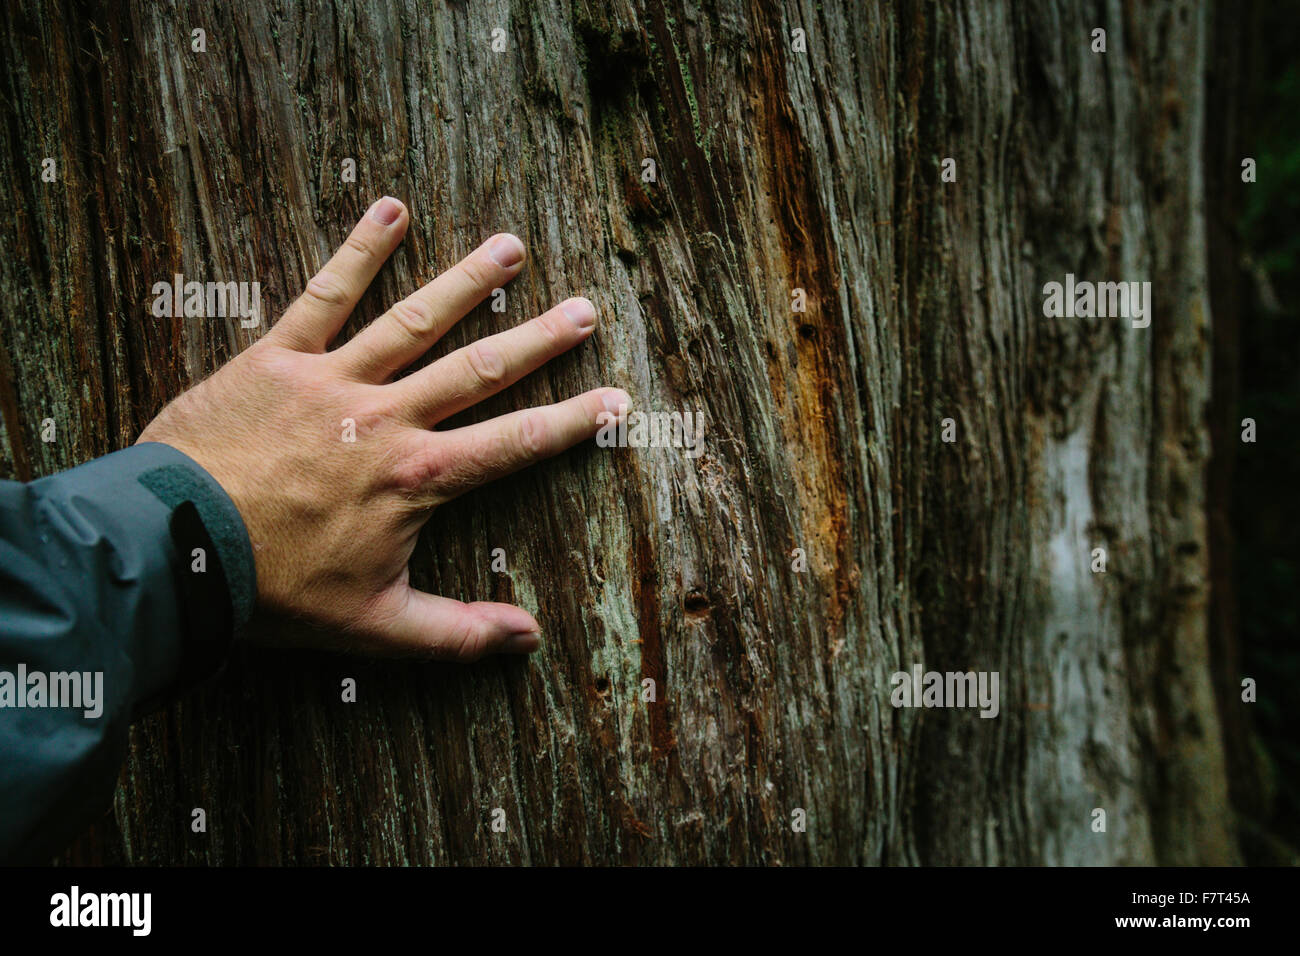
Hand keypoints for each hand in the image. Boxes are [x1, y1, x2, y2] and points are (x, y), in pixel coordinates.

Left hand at [138, 196, 629, 660]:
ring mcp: (334, 379)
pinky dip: (358, 251)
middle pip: (480, 369)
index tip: (616, 400)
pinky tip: (391, 210)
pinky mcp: (279, 357)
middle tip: (583, 309)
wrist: (172, 549)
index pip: (514, 444)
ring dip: (467, 283)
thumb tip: (527, 639)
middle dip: (538, 341)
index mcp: (417, 478)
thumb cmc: (271, 589)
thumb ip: (455, 632)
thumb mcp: (373, 625)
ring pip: (415, 321)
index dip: (571, 422)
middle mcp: (388, 418)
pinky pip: (325, 295)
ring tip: (509, 248)